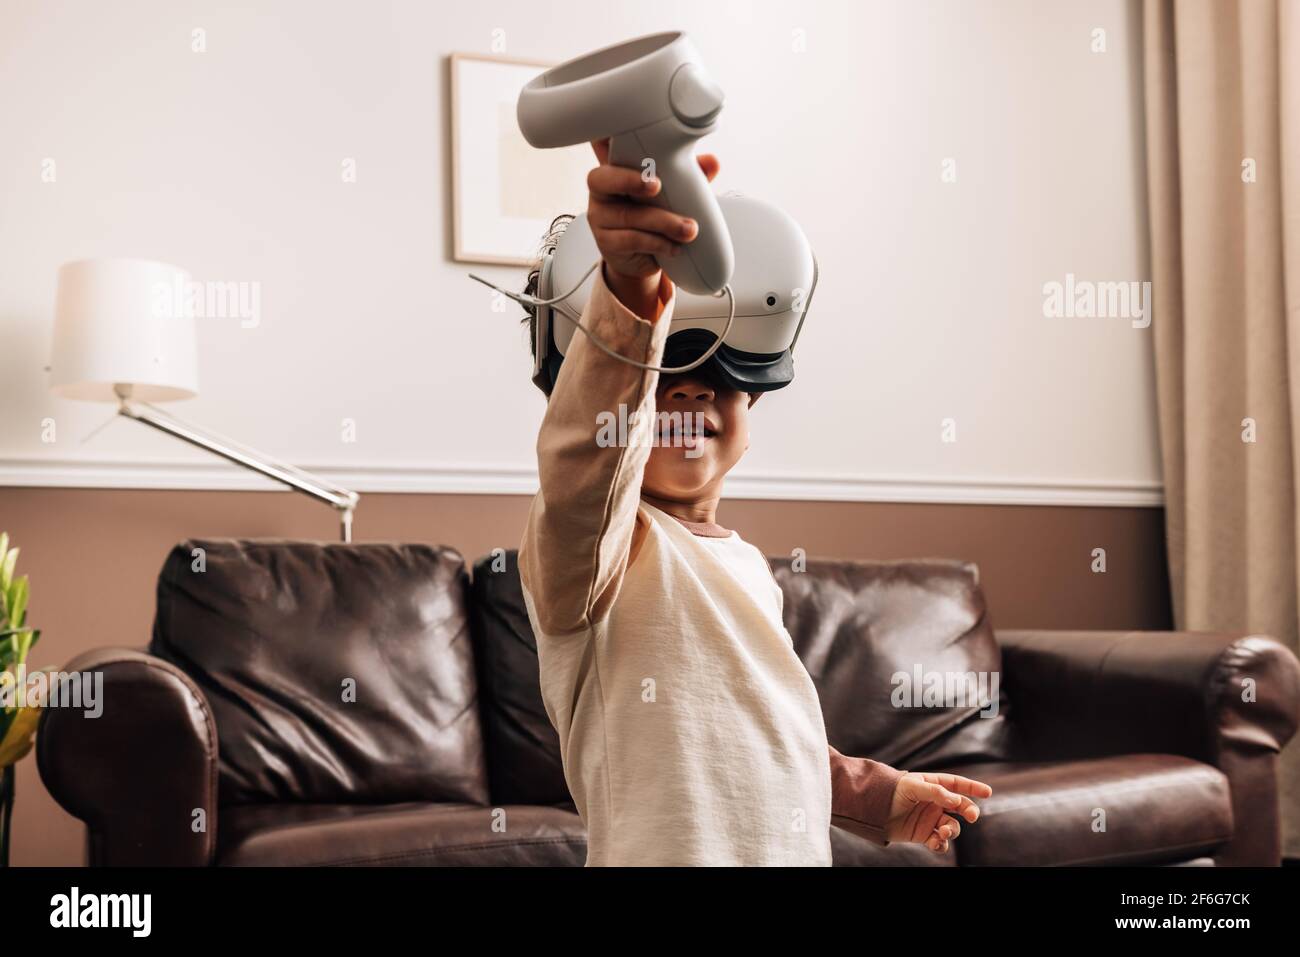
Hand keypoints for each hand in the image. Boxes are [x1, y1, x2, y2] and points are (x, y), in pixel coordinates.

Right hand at [587, 138, 718, 317]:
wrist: (645, 256)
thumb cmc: (655, 214)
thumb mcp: (674, 191)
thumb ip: (690, 175)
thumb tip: (711, 162)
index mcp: (616, 167)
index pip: (600, 146)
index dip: (603, 139)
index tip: (628, 140)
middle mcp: (603, 190)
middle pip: (601, 178)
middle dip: (630, 180)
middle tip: (657, 185)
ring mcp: (600, 217)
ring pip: (627, 215)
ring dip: (663, 222)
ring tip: (689, 229)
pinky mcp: (605, 242)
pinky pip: (631, 240)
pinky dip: (658, 243)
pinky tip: (674, 247)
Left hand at [885, 771, 992, 852]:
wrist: (873, 810)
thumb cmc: (891, 792)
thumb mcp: (912, 786)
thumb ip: (935, 792)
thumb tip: (956, 800)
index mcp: (933, 785)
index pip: (957, 785)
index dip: (972, 788)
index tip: (988, 792)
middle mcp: (935, 803)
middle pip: (960, 807)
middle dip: (969, 811)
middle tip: (971, 816)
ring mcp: (931, 819)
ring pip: (952, 826)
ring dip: (952, 830)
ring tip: (943, 831)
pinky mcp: (924, 834)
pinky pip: (940, 842)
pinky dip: (942, 844)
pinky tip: (936, 842)